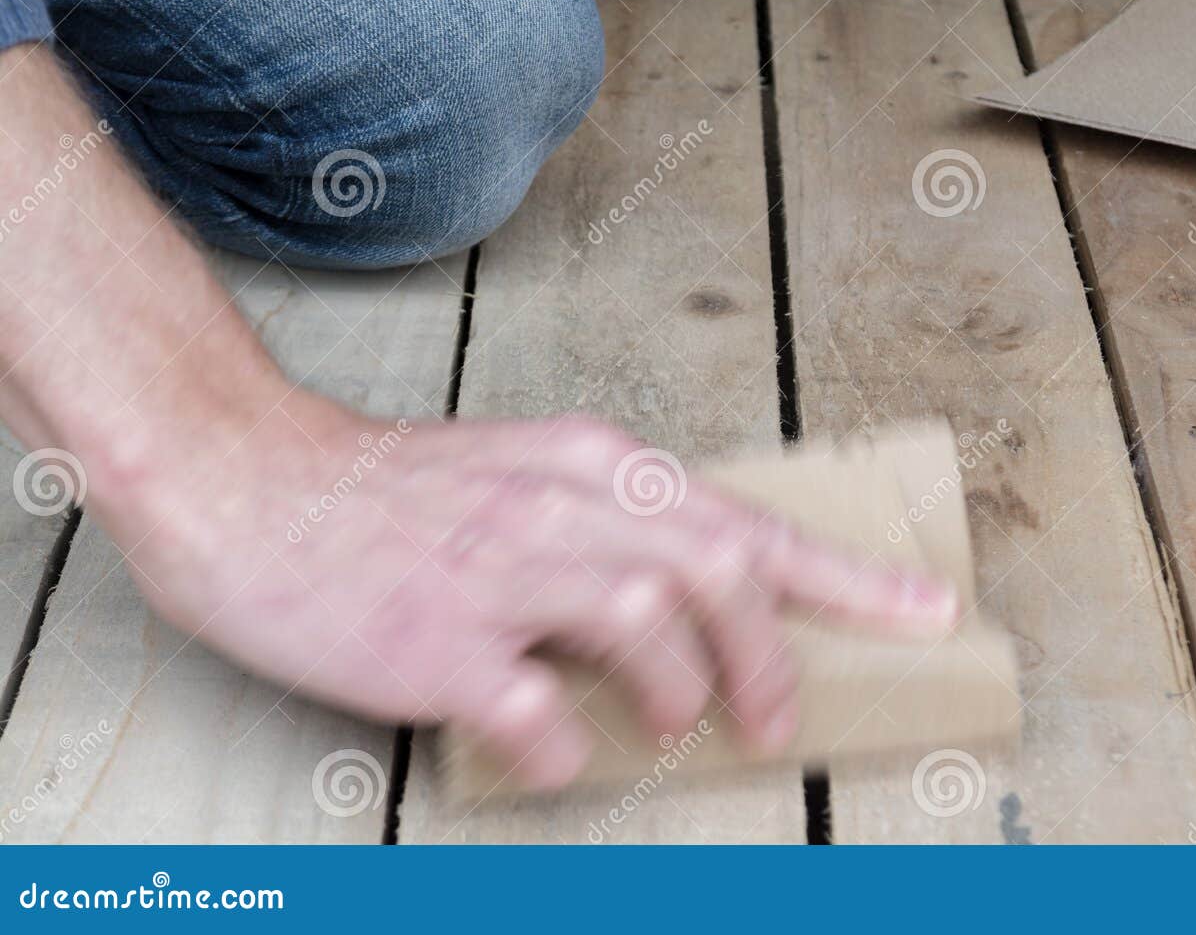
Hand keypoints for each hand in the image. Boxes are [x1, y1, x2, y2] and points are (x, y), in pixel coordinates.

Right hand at [100, 392, 958, 789]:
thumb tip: (699, 592)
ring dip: (680, 687)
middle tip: (775, 719)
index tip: (924, 611)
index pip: (744, 518)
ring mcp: (496, 569)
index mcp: (592, 463)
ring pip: (644, 618)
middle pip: (715, 568)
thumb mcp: (526, 469)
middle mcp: (558, 506)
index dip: (845, 575)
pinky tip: (559, 752)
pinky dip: (563, 743)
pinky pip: (529, 705)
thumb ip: (613, 519)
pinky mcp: (433, 638)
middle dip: (770, 653)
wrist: (251, 481)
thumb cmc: (396, 489)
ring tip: (674, 723)